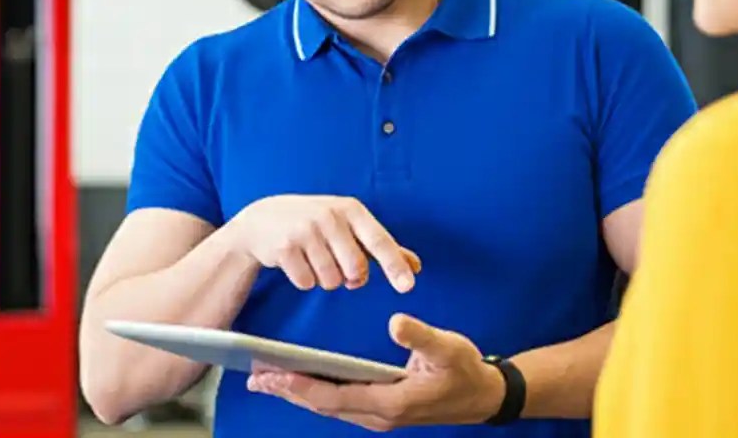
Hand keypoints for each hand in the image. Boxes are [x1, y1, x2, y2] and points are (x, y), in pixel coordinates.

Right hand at [229, 195, 420, 292]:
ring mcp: (305, 231)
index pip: (378, 241)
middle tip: (337, 263)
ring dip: (326, 279)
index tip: (407, 286)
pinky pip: (307, 283)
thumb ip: (380, 246)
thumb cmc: (314, 223)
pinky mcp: (284, 248)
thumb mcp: (347, 225)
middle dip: (350, 276)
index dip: (394, 265)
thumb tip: (415, 265)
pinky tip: (297, 263)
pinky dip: (305, 280)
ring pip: (332, 281)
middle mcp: (329, 217)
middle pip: (356, 269)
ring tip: (314, 259)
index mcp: (350, 209)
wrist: (262, 220)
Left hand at [247, 313, 505, 431]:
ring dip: (296, 393)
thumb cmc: (465, 371)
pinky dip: (314, 393)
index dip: (302, 386)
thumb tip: (395, 322)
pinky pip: (338, 404)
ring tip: (265, 380)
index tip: (274, 374)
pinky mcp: (379, 409)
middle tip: (254, 377)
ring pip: (328, 407)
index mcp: (391, 402)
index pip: (335, 397)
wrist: (484, 396)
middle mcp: (379, 414)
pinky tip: (298, 382)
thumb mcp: (447, 347)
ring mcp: (378, 415)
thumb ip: (420, 336)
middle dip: (287, 391)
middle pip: (323, 406)